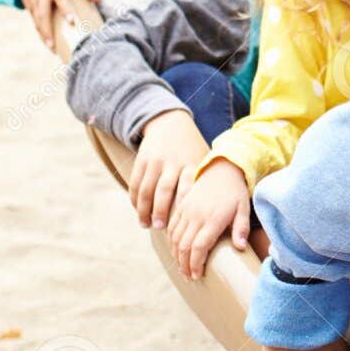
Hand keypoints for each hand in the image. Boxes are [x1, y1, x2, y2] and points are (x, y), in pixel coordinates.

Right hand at [16, 0, 99, 49]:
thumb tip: (100, 0)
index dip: (65, 9)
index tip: (71, 22)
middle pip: (43, 12)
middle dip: (47, 29)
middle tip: (53, 45)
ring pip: (37, 19)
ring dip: (43, 34)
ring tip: (51, 48)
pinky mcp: (28, 5)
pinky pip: (34, 20)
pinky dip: (40, 31)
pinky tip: (47, 42)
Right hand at [129, 109, 208, 229]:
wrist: (170, 123)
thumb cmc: (191, 149)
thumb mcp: (202, 160)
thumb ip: (205, 183)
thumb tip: (214, 211)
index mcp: (191, 164)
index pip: (187, 188)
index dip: (183, 207)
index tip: (182, 224)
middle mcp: (173, 162)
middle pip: (164, 191)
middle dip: (160, 211)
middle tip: (159, 227)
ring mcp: (156, 160)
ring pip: (146, 189)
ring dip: (144, 209)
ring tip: (145, 224)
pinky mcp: (142, 159)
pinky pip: (136, 182)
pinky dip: (135, 199)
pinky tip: (138, 210)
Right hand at [166, 157, 249, 280]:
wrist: (222, 169)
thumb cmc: (235, 192)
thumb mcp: (244, 208)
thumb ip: (241, 228)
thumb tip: (240, 247)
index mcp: (213, 219)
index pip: (199, 247)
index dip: (196, 264)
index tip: (197, 275)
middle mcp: (197, 216)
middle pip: (184, 246)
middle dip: (185, 264)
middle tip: (189, 277)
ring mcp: (187, 210)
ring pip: (175, 238)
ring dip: (177, 255)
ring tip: (183, 268)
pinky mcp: (181, 206)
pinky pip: (171, 227)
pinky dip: (171, 242)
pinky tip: (176, 251)